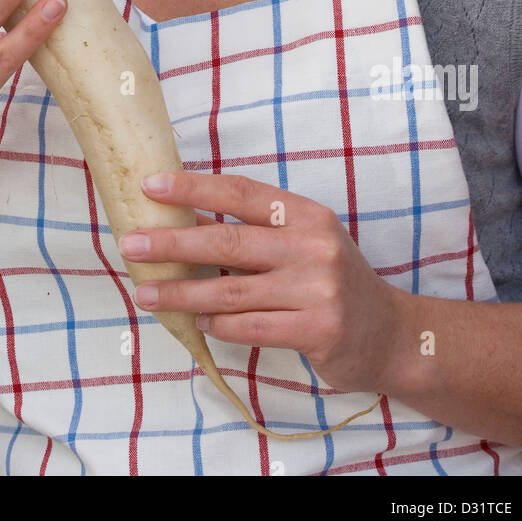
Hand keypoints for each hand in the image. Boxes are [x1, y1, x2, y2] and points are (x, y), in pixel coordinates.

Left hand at [118, 171, 407, 393]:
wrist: (391, 335)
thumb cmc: (332, 282)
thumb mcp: (304, 243)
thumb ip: (256, 232)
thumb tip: (183, 221)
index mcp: (306, 214)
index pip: (240, 193)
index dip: (193, 187)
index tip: (150, 185)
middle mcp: (312, 246)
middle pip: (227, 242)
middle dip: (172, 243)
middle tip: (130, 244)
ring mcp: (317, 289)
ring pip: (230, 290)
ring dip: (181, 292)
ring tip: (146, 292)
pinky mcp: (318, 330)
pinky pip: (250, 326)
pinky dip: (218, 324)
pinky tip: (197, 321)